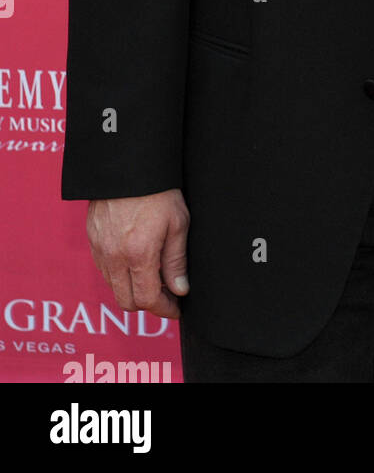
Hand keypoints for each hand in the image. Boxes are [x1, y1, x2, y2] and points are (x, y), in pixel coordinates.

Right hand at [86, 190, 189, 320]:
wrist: (128, 165)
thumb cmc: (158, 191)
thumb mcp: (178, 223)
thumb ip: (176, 260)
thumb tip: (180, 289)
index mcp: (138, 255)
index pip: (147, 299)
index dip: (164, 309)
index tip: (176, 309)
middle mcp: (114, 257)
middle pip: (126, 301)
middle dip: (148, 303)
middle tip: (167, 295)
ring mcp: (99, 249)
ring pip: (114, 287)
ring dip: (133, 288)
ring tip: (155, 276)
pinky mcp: (92, 240)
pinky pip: (104, 269)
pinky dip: (120, 274)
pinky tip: (137, 261)